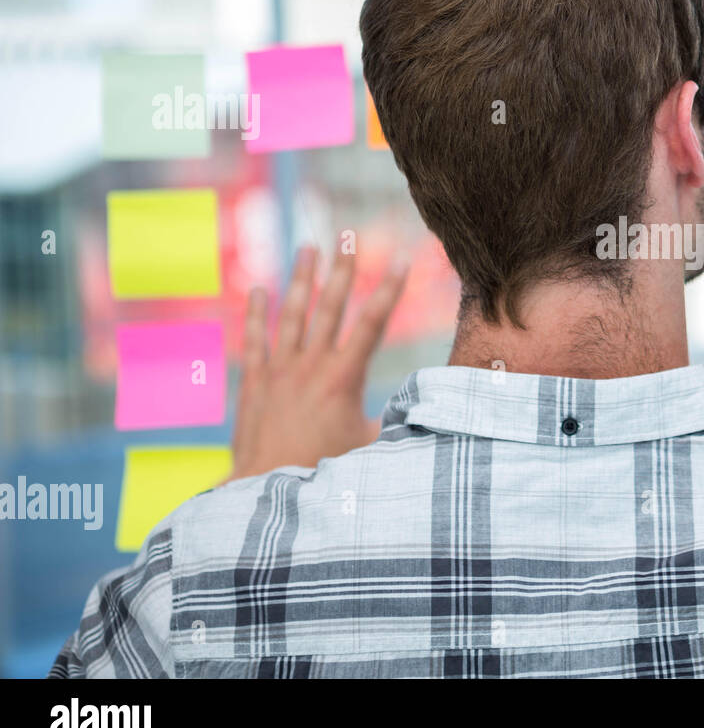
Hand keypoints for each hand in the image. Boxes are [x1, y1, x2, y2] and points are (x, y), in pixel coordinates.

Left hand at [229, 244, 409, 481]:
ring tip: (308, 248)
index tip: (401, 261)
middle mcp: (311, 366)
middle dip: (342, 270)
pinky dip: (256, 313)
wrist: (268, 488)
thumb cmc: (325, 471)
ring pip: (292, 315)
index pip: (372, 323)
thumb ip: (394, 419)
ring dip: (302, 279)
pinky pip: (255, 340)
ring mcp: (279, 371)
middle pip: (331, 307)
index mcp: (344, 378)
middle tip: (348, 238)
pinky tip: (260, 290)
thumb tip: (425, 405)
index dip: (389, 290)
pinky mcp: (255, 383)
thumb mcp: (369, 444)